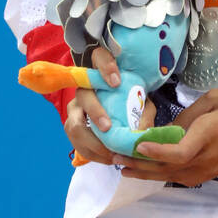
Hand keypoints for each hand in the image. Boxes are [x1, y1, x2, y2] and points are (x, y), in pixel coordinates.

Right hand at [63, 44, 156, 164]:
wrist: (113, 108)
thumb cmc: (128, 101)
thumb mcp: (140, 101)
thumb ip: (144, 110)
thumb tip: (143, 131)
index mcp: (101, 74)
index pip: (101, 59)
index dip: (107, 68)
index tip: (117, 81)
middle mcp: (84, 89)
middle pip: (84, 97)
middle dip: (96, 113)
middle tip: (109, 128)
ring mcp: (75, 109)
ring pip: (74, 125)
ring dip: (92, 142)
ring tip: (113, 154)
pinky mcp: (73, 127)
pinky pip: (76, 142)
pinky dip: (92, 153)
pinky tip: (108, 158)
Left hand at [113, 88, 217, 183]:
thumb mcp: (216, 99)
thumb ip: (189, 115)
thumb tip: (170, 130)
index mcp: (208, 136)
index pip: (175, 153)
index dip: (154, 153)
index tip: (134, 147)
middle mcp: (206, 158)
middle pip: (167, 170)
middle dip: (139, 167)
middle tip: (115, 160)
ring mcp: (211, 169)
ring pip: (174, 176)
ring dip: (149, 173)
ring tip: (126, 167)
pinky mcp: (215, 172)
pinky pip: (184, 176)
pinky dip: (165, 173)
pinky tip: (153, 168)